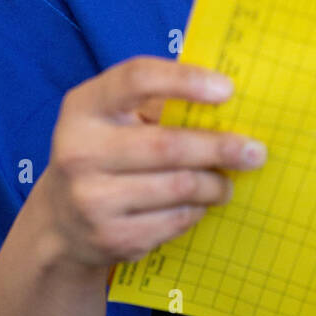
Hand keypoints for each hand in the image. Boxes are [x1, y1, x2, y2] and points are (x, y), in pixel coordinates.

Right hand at [33, 57, 266, 266]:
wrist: (61, 221)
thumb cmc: (106, 153)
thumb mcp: (116, 118)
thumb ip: (159, 102)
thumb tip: (229, 98)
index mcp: (84, 106)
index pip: (136, 79)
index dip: (185, 80)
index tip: (228, 90)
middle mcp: (79, 150)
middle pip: (167, 144)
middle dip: (219, 147)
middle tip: (255, 151)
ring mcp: (91, 198)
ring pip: (178, 186)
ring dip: (214, 184)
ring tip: (227, 182)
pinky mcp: (110, 236)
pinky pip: (174, 220)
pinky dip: (196, 210)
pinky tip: (199, 204)